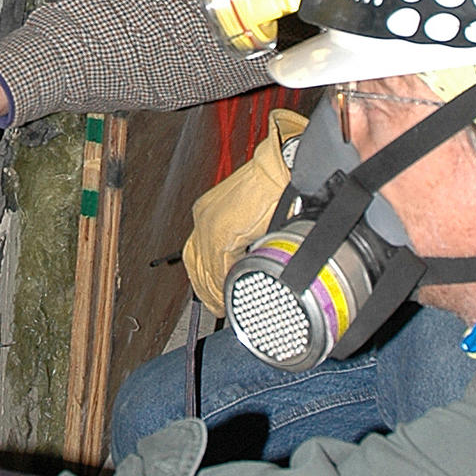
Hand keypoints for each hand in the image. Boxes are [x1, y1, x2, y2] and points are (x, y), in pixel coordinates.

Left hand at [182, 108, 307, 312]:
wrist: (281, 171)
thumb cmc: (272, 186)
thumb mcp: (249, 215)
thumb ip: (243, 237)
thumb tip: (247, 259)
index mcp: (207, 211)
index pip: (196, 251)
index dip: (202, 275)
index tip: (211, 291)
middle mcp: (203, 217)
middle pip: (194, 263)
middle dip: (204, 289)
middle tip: (216, 305)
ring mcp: (209, 225)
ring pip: (203, 269)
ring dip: (213, 291)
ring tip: (224, 304)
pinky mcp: (222, 232)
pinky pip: (218, 267)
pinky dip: (223, 284)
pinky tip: (231, 293)